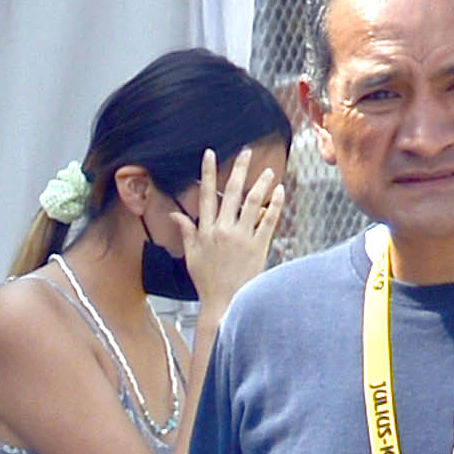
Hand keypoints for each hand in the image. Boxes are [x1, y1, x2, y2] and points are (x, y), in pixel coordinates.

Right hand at [172, 148, 291, 318]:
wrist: (225, 302)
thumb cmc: (207, 280)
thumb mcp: (191, 255)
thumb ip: (186, 231)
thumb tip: (174, 215)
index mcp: (206, 230)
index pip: (206, 195)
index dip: (208, 173)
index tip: (211, 154)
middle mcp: (223, 230)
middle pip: (232, 193)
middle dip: (239, 169)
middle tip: (246, 152)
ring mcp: (242, 237)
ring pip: (253, 203)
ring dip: (261, 184)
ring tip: (268, 170)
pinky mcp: (258, 246)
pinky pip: (268, 220)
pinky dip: (275, 204)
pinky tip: (280, 191)